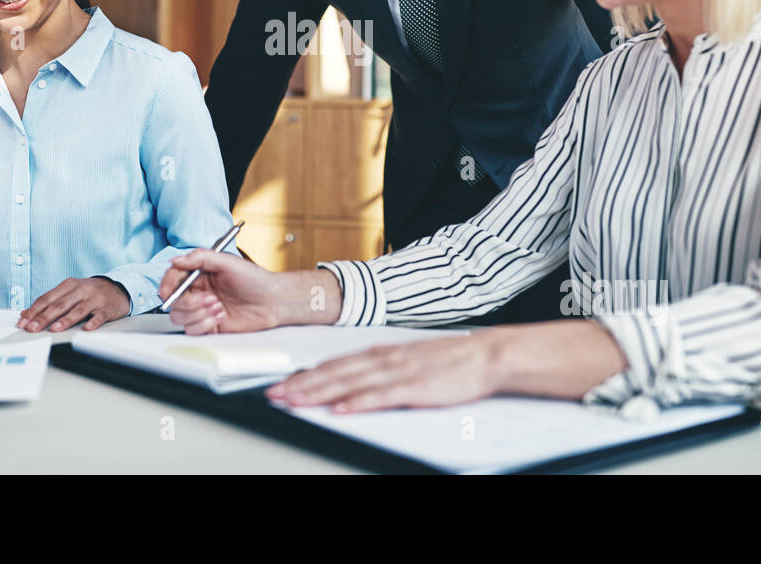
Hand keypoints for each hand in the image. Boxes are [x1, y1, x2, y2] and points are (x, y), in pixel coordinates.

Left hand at [19, 277, 129, 332]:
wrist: (117, 287)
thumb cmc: (89, 293)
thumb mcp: (68, 293)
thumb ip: (49, 302)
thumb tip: (26, 313)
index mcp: (68, 285)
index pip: (47, 298)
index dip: (34, 310)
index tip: (23, 321)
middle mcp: (81, 290)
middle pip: (60, 304)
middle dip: (44, 317)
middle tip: (33, 328)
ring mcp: (95, 298)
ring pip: (78, 310)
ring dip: (65, 320)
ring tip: (54, 329)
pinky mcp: (107, 308)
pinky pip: (100, 315)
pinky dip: (93, 322)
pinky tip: (87, 328)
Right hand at [157, 249, 285, 333]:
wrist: (273, 301)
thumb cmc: (254, 279)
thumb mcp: (227, 262)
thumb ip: (200, 257)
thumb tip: (175, 260)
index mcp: (199, 274)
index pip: (172, 279)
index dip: (167, 285)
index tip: (168, 291)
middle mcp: (197, 292)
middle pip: (173, 301)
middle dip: (189, 302)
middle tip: (210, 299)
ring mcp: (201, 310)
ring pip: (180, 317)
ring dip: (198, 314)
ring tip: (218, 307)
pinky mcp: (207, 326)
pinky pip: (192, 330)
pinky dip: (204, 324)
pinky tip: (221, 317)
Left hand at [266, 332, 503, 412]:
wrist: (486, 355)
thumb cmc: (450, 361)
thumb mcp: (408, 359)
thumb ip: (380, 368)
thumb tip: (352, 381)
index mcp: (381, 352)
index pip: (334, 363)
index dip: (305, 374)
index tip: (281, 383)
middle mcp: (384, 358)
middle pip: (334, 372)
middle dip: (301, 384)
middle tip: (274, 394)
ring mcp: (399, 372)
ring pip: (350, 383)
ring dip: (319, 392)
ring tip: (294, 400)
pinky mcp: (416, 387)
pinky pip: (381, 396)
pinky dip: (358, 402)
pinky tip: (340, 409)